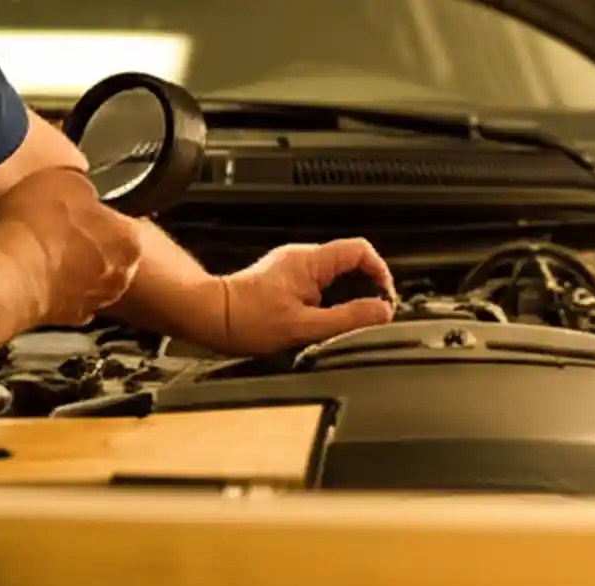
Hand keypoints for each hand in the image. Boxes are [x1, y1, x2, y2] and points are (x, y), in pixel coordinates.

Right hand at [0, 167, 142, 324]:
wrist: (8, 273)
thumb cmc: (38, 226)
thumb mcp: (66, 181)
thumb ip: (84, 191)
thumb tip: (81, 195)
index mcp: (129, 240)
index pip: (121, 225)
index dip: (95, 216)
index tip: (76, 211)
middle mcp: (120, 276)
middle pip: (107, 254)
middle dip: (87, 245)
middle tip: (58, 230)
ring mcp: (95, 301)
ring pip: (88, 279)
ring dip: (71, 268)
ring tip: (41, 252)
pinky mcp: (68, 319)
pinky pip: (66, 298)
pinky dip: (54, 288)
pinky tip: (33, 274)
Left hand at [217, 237, 396, 354]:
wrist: (210, 317)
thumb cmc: (247, 320)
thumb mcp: (304, 326)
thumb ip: (346, 318)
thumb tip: (381, 311)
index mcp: (310, 261)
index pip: (359, 250)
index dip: (379, 271)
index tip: (384, 297)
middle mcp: (302, 258)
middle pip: (350, 261)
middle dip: (366, 285)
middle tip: (372, 312)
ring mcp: (292, 266)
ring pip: (334, 273)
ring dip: (348, 293)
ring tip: (349, 319)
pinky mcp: (284, 278)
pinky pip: (318, 282)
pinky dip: (330, 298)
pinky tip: (325, 319)